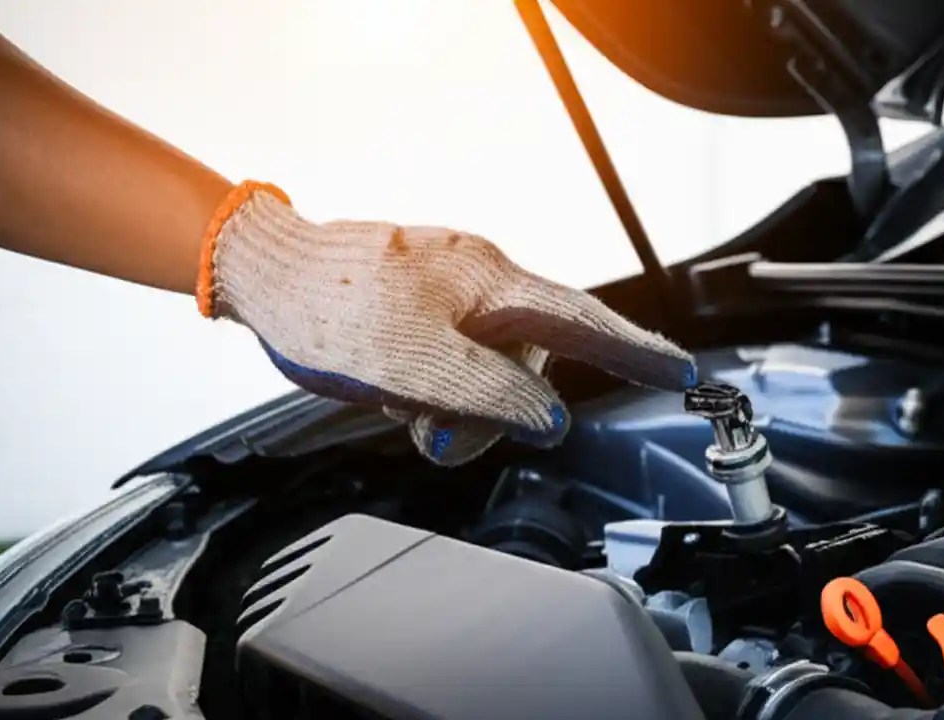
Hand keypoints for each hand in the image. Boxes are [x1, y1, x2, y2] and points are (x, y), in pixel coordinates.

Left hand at [200, 183, 695, 464]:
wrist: (263, 269)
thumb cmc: (332, 307)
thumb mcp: (416, 364)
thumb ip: (491, 394)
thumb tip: (552, 418)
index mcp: (491, 283)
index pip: (583, 322)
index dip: (636, 353)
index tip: (681, 372)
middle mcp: (477, 278)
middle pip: (530, 356)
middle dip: (499, 408)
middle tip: (444, 437)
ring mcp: (446, 286)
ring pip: (486, 362)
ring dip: (456, 402)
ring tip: (405, 410)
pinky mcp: (416, 299)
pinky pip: (451, 352)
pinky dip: (433, 384)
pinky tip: (395, 389)